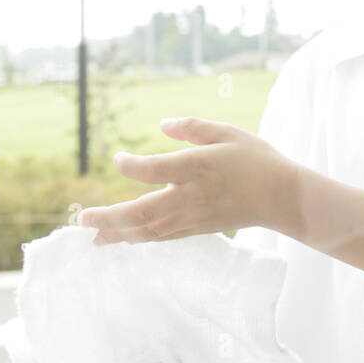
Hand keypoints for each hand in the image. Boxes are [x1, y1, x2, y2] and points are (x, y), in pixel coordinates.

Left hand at [76, 116, 295, 245]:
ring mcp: (193, 217)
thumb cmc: (256, 159)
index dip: (130, 165)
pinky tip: (124, 238)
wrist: (282, 197)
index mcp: (197, 167)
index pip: (153, 170)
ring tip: (92, 237)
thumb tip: (163, 124)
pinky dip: (139, 238)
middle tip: (82, 219)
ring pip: (148, 230)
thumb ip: (193, 127)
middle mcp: (190, 196)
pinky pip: (162, 236)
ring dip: (118, 234)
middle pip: (141, 211)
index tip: (119, 159)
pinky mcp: (197, 229)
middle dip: (108, 217)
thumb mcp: (227, 132)